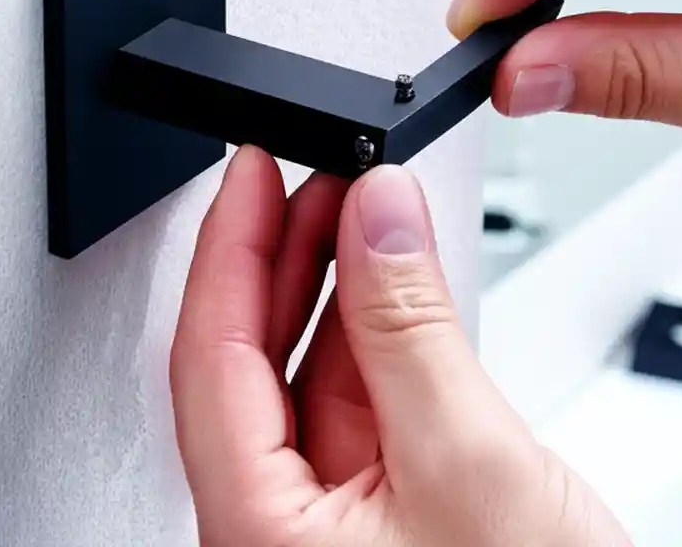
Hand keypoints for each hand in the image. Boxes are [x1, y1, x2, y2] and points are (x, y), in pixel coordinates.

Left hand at [170, 147, 628, 546]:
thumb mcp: (470, 460)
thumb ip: (413, 328)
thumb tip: (379, 215)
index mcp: (260, 536)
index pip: (212, 362)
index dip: (229, 251)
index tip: (249, 172)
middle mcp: (281, 531)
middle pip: (252, 363)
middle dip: (285, 255)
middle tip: (318, 170)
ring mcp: (335, 520)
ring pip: (312, 376)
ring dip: (337, 286)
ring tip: (364, 204)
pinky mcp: (390, 507)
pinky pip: (364, 402)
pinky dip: (383, 334)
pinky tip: (398, 282)